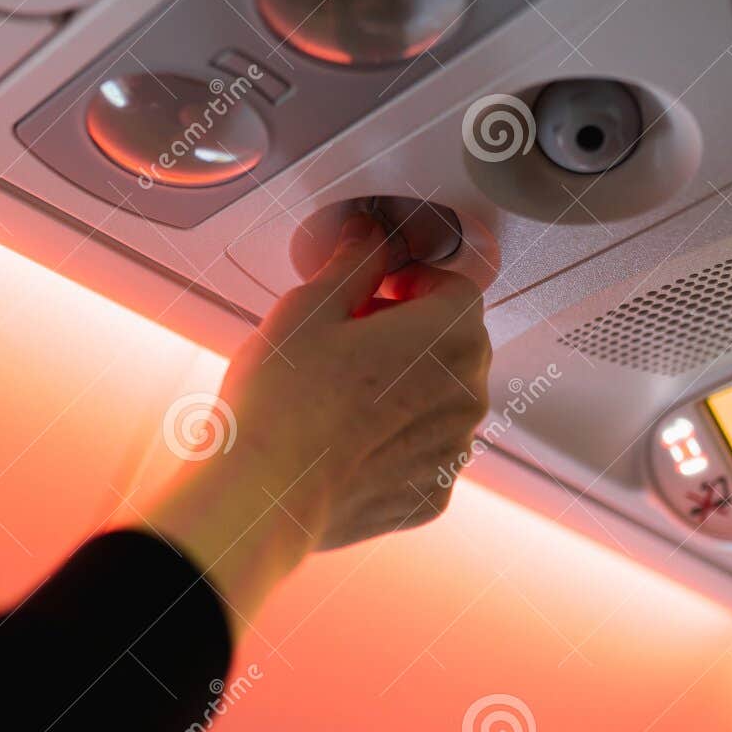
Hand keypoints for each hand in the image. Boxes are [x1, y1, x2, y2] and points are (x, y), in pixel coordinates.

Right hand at [140, 214, 490, 625]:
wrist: (263, 496)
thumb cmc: (283, 403)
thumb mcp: (311, 307)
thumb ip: (355, 261)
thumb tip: (371, 236)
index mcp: (451, 337)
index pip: (455, 286)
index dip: (409, 282)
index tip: (373, 291)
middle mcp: (468, 396)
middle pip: (455, 342)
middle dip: (411, 331)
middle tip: (348, 338)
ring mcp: (452, 452)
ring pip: (441, 399)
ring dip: (407, 386)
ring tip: (341, 392)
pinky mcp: (432, 495)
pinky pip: (425, 451)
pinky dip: (397, 439)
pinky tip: (347, 438)